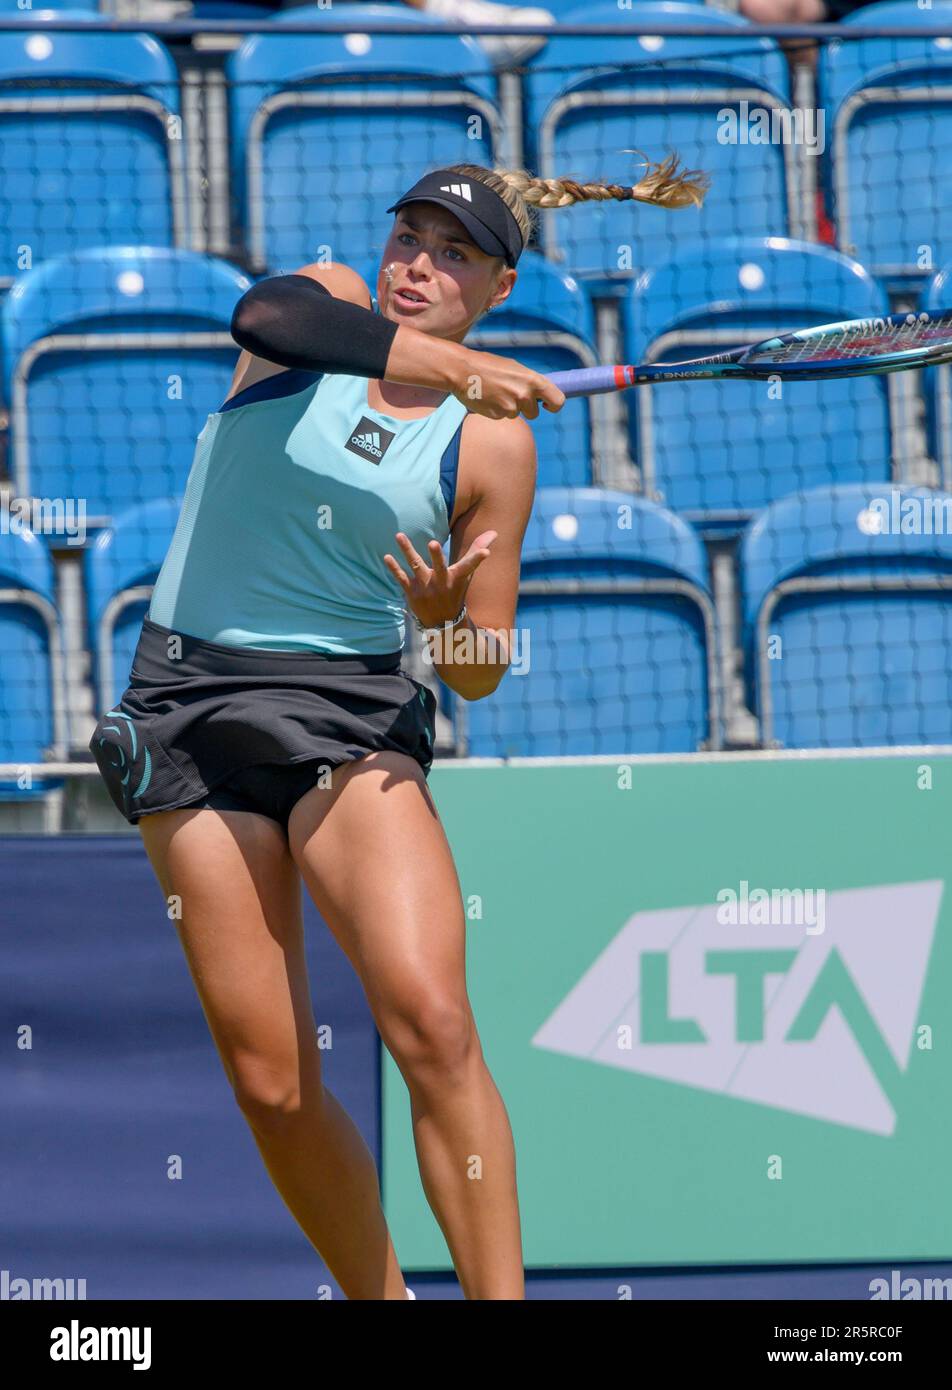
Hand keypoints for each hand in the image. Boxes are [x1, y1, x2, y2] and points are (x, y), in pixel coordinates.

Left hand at [383, 530, 496, 628]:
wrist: (442, 622)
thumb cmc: (455, 590)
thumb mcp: (466, 574)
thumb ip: (475, 551)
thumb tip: (494, 532)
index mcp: (457, 577)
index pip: (470, 565)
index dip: (479, 558)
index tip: (486, 552)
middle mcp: (442, 582)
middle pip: (440, 567)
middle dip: (437, 556)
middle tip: (434, 543)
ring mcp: (426, 588)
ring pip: (416, 566)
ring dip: (408, 551)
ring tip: (399, 534)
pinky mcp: (412, 592)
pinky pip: (402, 578)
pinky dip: (394, 568)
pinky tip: (387, 556)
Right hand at [450, 348, 565, 421]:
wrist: (463, 370)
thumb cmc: (489, 366)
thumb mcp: (515, 368)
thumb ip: (529, 382)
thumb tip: (541, 394)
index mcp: (533, 380)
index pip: (558, 400)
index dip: (554, 406)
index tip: (548, 406)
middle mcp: (525, 395)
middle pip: (534, 413)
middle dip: (526, 408)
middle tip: (512, 396)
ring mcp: (511, 407)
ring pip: (516, 414)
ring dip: (509, 407)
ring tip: (496, 392)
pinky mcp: (498, 416)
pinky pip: (502, 416)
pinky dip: (496, 410)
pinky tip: (488, 398)